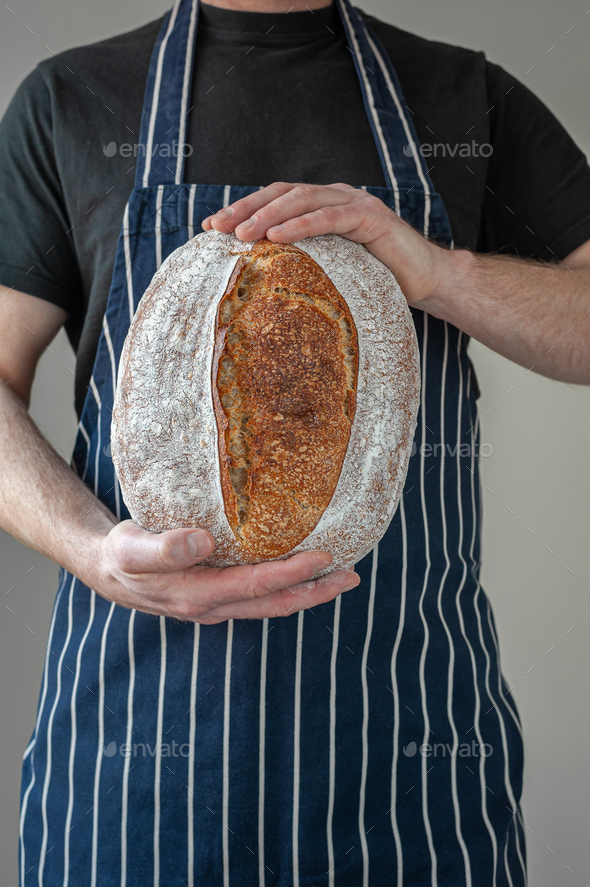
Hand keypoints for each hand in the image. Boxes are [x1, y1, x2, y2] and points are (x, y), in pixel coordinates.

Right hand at [92, 520, 358, 623]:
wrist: (106, 571)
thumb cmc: (120, 555)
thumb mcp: (131, 549)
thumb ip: (163, 548)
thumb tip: (203, 540)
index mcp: (197, 595)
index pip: (255, 586)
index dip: (292, 573)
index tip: (325, 556)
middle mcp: (214, 607)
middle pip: (275, 603)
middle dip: (316, 591)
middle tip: (353, 576)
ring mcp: (218, 605)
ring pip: (272, 603)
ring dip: (308, 592)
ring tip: (341, 575)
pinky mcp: (218, 596)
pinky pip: (261, 595)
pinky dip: (287, 586)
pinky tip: (302, 571)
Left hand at [202, 181, 450, 304]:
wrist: (426, 280)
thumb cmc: (377, 278)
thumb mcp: (331, 268)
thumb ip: (303, 262)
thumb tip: (260, 280)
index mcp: (322, 204)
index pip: (275, 199)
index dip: (243, 209)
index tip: (211, 227)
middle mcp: (335, 196)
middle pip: (281, 193)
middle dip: (245, 209)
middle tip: (216, 227)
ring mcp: (354, 202)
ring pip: (302, 200)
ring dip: (268, 216)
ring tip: (241, 234)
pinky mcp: (370, 217)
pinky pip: (329, 218)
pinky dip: (301, 225)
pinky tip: (277, 237)